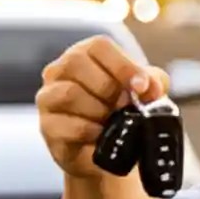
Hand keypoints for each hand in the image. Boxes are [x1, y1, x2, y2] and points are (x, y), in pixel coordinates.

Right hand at [36, 35, 169, 177]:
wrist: (107, 152)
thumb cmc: (121, 112)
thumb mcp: (143, 93)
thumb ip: (153, 83)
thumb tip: (151, 88)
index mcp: (86, 54)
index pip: (98, 46)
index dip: (122, 65)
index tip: (141, 86)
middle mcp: (61, 70)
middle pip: (76, 62)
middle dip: (108, 88)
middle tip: (126, 107)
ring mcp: (49, 97)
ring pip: (69, 92)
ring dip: (98, 109)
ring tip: (113, 122)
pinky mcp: (46, 125)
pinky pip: (64, 124)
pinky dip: (88, 130)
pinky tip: (101, 136)